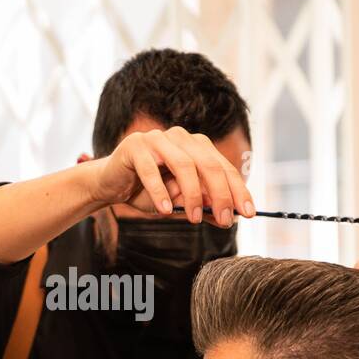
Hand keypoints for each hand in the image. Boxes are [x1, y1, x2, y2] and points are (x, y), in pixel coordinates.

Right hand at [88, 127, 254, 225]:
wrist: (110, 184)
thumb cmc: (146, 192)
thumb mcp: (178, 204)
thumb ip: (203, 207)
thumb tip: (229, 218)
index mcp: (196, 146)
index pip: (224, 168)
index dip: (238, 190)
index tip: (247, 213)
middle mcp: (180, 138)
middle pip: (209, 165)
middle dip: (221, 194)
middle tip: (224, 220)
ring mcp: (157, 138)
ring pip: (183, 165)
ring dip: (192, 194)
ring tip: (193, 219)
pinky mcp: (134, 146)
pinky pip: (151, 170)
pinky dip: (159, 191)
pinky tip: (164, 210)